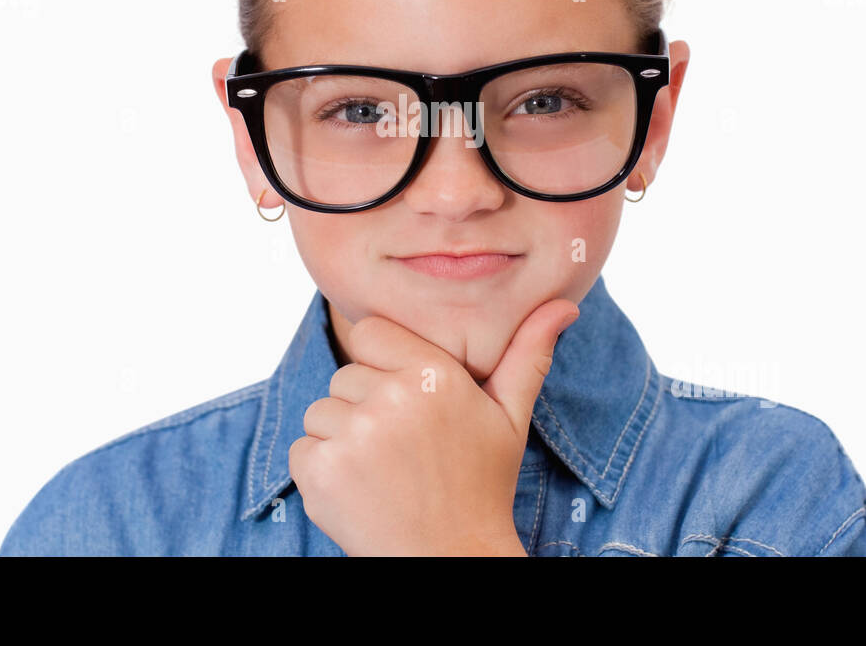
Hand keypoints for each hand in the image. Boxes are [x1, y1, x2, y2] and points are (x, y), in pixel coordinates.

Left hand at [288, 297, 579, 555]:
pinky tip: (360, 491)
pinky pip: (302, 448)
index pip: (371, 333)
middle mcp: (392, 397)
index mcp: (434, 374)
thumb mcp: (510, 418)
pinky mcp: (322, 470)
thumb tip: (563, 306)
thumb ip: (527, 354)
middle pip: (344, 376)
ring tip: (382, 470)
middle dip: (363, 407)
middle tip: (400, 447)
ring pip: (320, 411)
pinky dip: (321, 470)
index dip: (381, 363)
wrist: (452, 559)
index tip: (400, 396)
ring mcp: (354, 435)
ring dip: (340, 439)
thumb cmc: (480, 485)